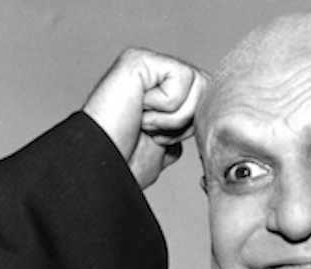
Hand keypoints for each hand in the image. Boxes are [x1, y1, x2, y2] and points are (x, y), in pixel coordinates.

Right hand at [83, 48, 206, 189]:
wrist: (103, 167)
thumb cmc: (126, 161)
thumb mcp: (166, 147)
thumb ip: (184, 128)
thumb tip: (199, 122)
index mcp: (160, 91)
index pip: (206, 100)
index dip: (190, 127)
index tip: (159, 139)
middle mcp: (155, 73)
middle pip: (207, 89)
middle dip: (185, 121)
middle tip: (151, 131)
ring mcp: (147, 64)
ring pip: (198, 84)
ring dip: (174, 117)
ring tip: (143, 121)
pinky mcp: (140, 60)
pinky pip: (181, 79)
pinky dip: (164, 106)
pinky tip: (139, 110)